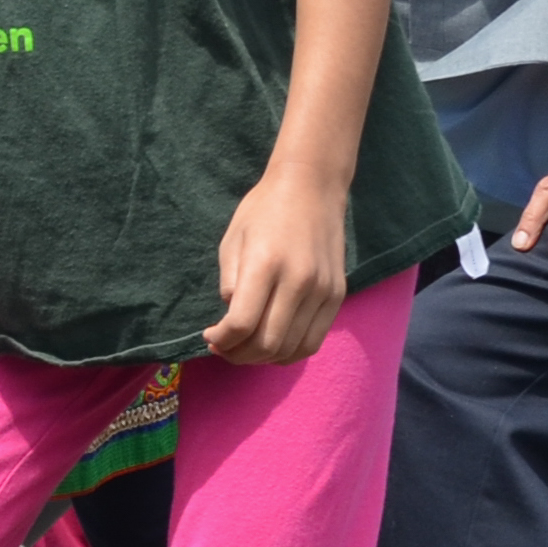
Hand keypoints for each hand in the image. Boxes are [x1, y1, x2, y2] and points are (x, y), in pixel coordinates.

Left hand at [203, 162, 349, 366]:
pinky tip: (272, 345)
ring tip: (245, 349)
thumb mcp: (232, 240)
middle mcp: (298, 280)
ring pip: (291, 349)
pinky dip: (290, 353)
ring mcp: (322, 290)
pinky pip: (313, 341)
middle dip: (238, 355)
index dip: (222, 340)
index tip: (210, 337)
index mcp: (265, 263)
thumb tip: (232, 323)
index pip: (242, 323)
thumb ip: (230, 284)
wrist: (312, 187)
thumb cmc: (264, 210)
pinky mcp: (337, 295)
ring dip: (262, 358)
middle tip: (223, 348)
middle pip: (267, 343)